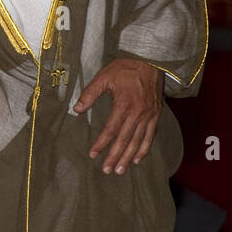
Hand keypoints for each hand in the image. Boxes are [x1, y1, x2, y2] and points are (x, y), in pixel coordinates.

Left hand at [72, 58, 162, 174]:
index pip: (110, 130)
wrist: (150, 61)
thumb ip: (90, 94)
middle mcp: (138, 113)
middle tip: (107, 170)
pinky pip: (150, 136)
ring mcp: (148, 115)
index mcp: (123, 105)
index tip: (93, 154)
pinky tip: (137, 159)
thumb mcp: (103, 77)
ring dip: (128, 157)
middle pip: (124, 140)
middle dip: (115, 156)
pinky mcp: (156, 115)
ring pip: (138, 141)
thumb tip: (76, 109)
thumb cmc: (125, 68)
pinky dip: (144, 148)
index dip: (101, 144)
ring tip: (120, 169)